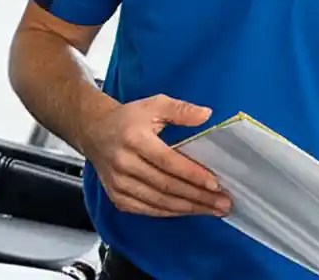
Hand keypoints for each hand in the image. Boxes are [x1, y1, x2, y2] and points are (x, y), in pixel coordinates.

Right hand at [81, 94, 231, 217]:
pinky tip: (189, 210)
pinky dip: (171, 212)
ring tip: (213, 209)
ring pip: (159, 202)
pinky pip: (148, 210)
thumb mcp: (153, 105)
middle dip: (198, 196)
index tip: (215, 183)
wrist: (95, 132)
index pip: (168, 161)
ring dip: (189, 208)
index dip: (192, 174)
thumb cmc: (128, 119)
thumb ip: (180, 109)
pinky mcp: (117, 197)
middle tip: (223, 202)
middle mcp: (124, 163)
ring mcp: (118, 183)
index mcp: (134, 138)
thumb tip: (206, 114)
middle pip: (166, 186)